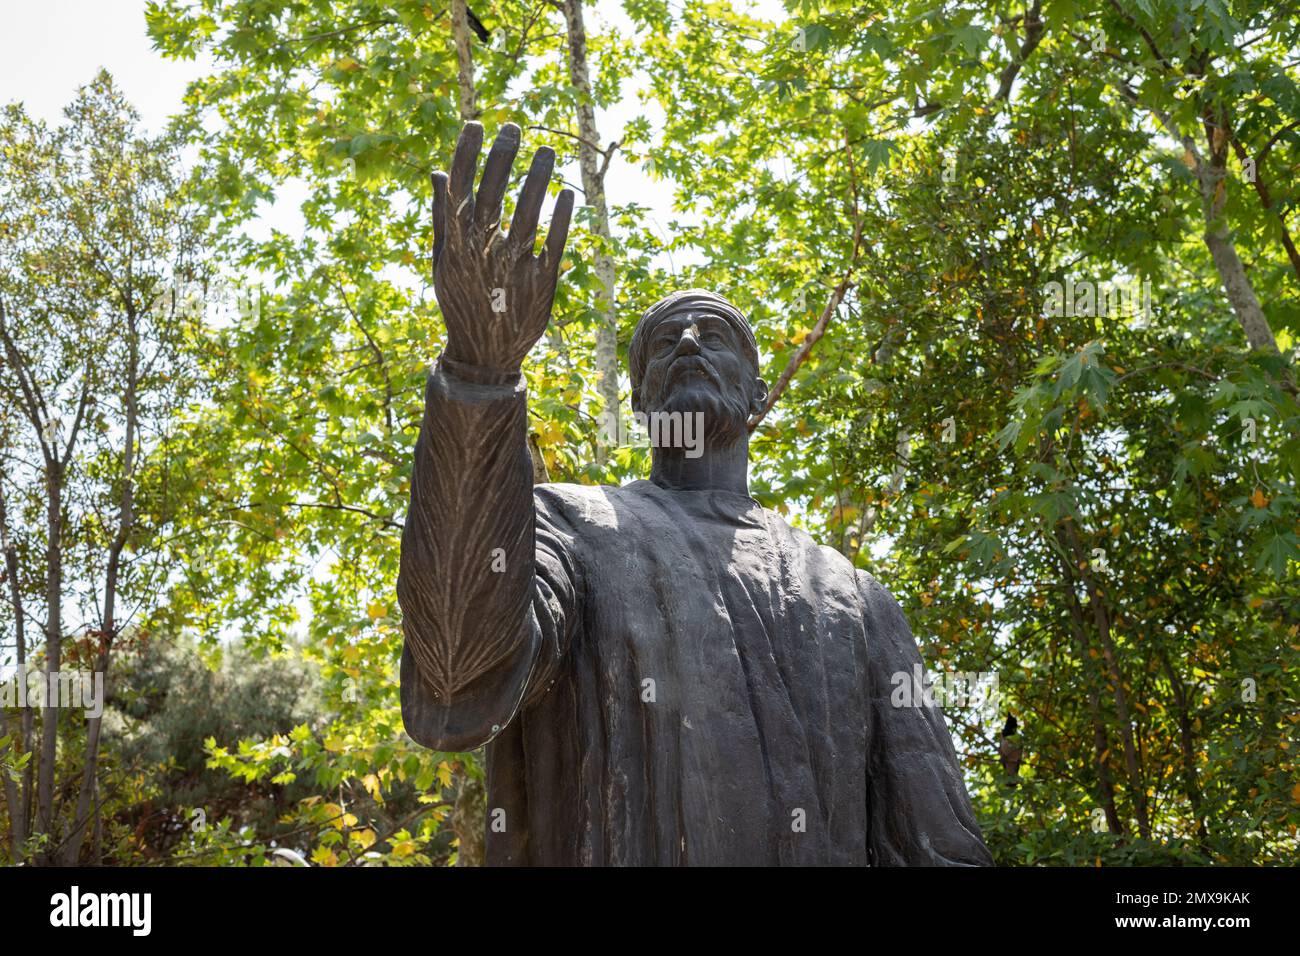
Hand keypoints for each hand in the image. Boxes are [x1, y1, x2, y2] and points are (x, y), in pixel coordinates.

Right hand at [431, 122, 573, 373]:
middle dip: (503, 156)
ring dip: (537, 178)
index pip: (459, 189)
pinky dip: (560, 218)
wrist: (483, 354)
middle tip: (514, 126)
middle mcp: (481, 252)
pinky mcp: (541, 283)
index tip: (477, 124)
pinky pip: (553, 244)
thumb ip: (442, 217)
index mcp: (455, 244)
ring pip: (527, 214)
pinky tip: (566, 194)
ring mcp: (512, 268)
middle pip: (493, 194)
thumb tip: (438, 172)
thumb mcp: (443, 261)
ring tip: (548, 150)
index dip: (467, 154)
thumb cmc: (461, 300)